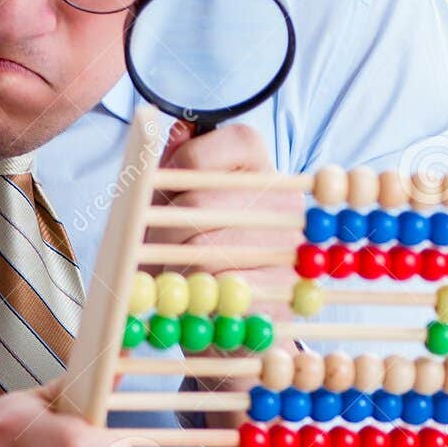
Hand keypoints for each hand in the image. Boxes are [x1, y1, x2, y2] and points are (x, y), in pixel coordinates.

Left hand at [156, 117, 303, 318]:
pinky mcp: (284, 290)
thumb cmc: (203, 247)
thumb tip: (178, 132)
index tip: (167, 189)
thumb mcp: (185, 201)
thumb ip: (177, 164)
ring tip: (175, 273)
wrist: (240, 314)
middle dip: (163, 229)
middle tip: (158, 244)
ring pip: (202, 247)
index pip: (213, 148)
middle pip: (196, 201)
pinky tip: (196, 297)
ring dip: (174, 266)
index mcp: (259, 165)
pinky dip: (194, 295)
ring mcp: (289, 245)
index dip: (179, 166)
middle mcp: (284, 199)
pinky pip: (218, 287)